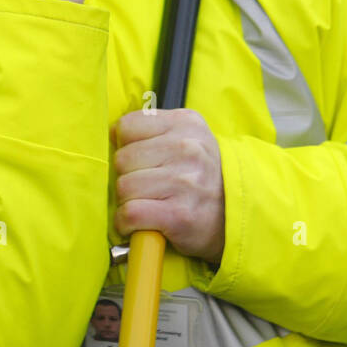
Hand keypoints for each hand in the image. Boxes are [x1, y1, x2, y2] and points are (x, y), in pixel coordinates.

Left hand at [110, 107, 224, 264]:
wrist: (234, 216)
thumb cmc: (201, 176)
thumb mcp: (189, 137)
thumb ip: (155, 130)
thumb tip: (111, 135)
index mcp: (186, 123)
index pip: (126, 126)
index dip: (125, 146)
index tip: (138, 160)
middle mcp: (187, 148)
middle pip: (122, 159)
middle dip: (126, 177)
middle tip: (144, 188)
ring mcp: (183, 181)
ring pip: (123, 187)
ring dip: (127, 202)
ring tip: (145, 205)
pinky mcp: (179, 215)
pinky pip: (130, 214)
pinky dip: (126, 223)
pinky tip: (138, 223)